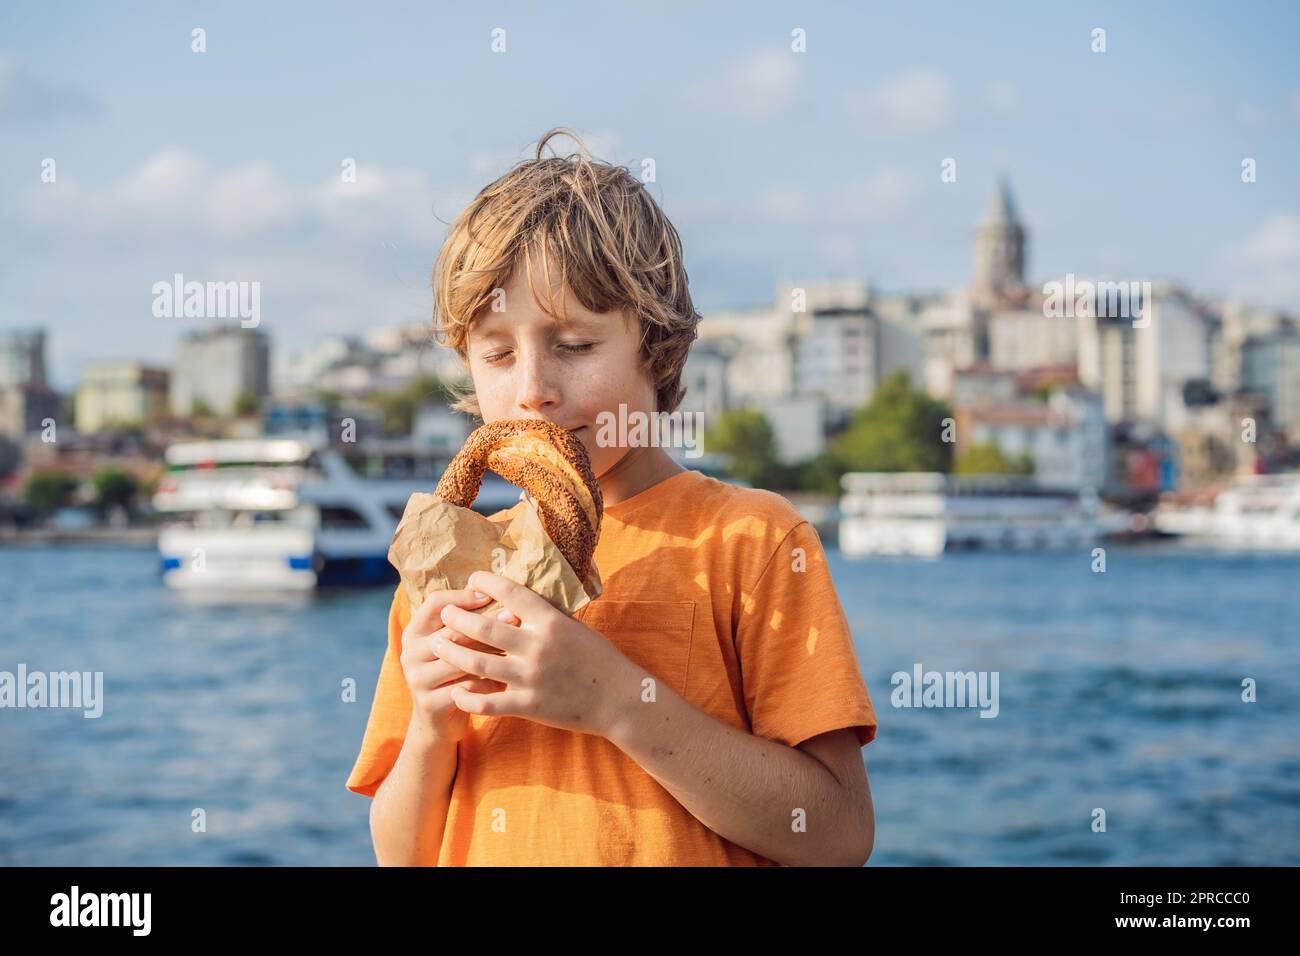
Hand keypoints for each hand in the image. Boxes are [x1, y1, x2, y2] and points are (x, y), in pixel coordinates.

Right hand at [399, 588, 504, 743]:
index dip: (463, 596)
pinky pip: (465, 689)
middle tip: (514, 617)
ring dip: (490, 654)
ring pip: (459, 661)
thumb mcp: (454, 645)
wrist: (439, 721)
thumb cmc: (455, 673)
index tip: (491, 595)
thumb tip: (502, 593)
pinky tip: (508, 681)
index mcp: (414, 631)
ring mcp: (417, 679)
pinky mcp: (429, 704)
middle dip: (486, 623)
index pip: (435, 602)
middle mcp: (410, 652)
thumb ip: (467, 622)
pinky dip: (489, 684)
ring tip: (516, 649)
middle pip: (450, 631)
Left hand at [434, 571, 633, 737]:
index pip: (512, 594)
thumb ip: (545, 618)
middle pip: (485, 628)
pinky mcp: (529, 706)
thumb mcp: (576, 628)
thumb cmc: (599, 660)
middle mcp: (538, 647)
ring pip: (479, 664)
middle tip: (444, 611)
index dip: (487, 582)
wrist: (620, 699)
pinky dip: (468, 698)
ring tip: (435, 644)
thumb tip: (518, 601)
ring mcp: (531, 678)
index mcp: (551, 622)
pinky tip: (456, 691)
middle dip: (458, 618)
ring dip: (452, 652)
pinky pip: (488, 702)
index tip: (472, 578)